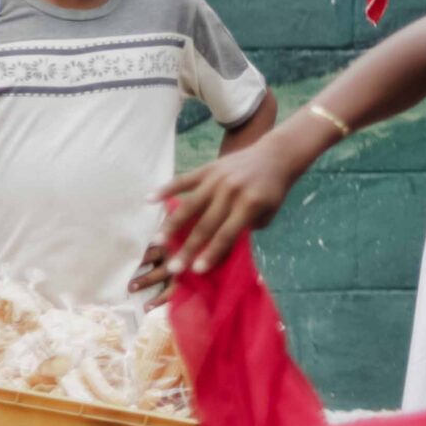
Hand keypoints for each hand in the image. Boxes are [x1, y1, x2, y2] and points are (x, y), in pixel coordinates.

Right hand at [136, 120, 318, 292]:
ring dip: (172, 225)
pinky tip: (149, 199)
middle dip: (189, 249)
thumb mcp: (268, 213)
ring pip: (190, 205)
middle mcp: (231, 191)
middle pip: (205, 225)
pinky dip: (166, 189)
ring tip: (158, 241)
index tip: (197, 270)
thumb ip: (245, 228)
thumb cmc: (272, 190)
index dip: (211, 253)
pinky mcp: (209, 167)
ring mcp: (218, 178)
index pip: (226, 234)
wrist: (276, 155)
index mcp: (250, 204)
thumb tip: (219, 247)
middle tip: (174, 268)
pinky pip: (184, 180)